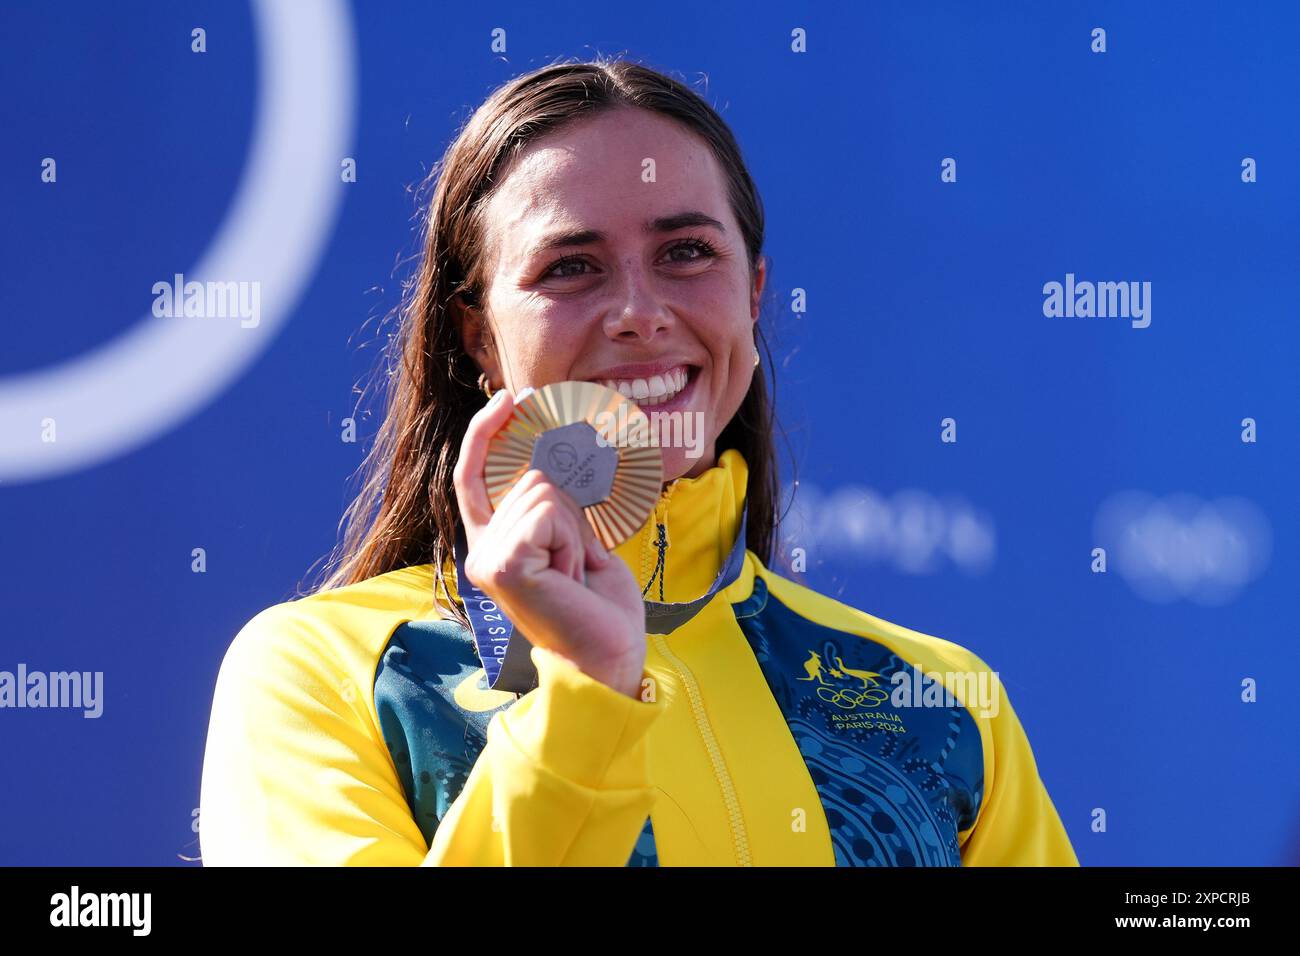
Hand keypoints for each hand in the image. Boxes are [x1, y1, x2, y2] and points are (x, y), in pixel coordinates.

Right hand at [452, 389, 647, 698]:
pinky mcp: (502, 563)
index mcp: (494, 545)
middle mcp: (481, 551)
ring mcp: (487, 558)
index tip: (513, 398)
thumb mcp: (579, 539)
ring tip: (574, 572)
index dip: (487, 432)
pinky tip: (570, 574)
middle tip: (579, 562)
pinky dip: (573, 536)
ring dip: (576, 527)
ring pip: (544, 489)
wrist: (607, 659)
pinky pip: (548, 511)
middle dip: (573, 509)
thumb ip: (558, 500)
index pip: (474, 475)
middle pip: (531, 477)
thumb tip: (557, 446)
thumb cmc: (599, 608)